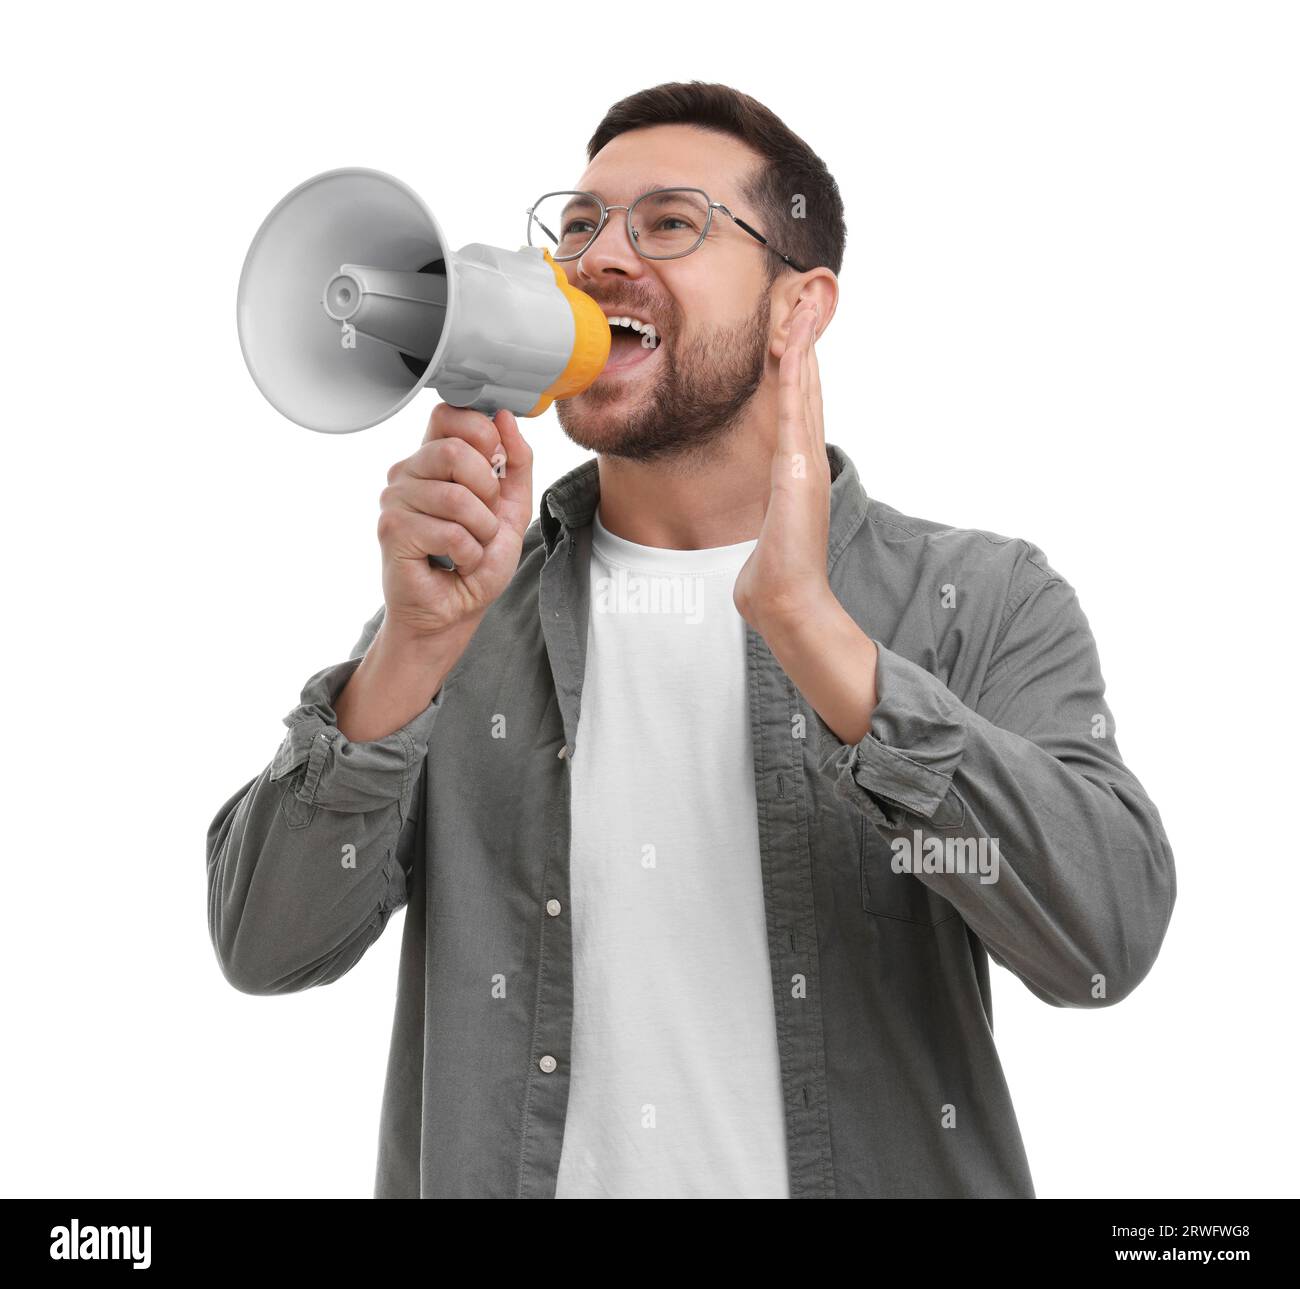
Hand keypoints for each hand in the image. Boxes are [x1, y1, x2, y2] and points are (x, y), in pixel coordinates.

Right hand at [377, 402, 532, 640]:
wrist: (456, 609)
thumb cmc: (476, 560)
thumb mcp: (512, 506)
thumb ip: (516, 461)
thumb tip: (504, 417)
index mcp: (434, 457)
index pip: (450, 414)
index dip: (480, 436)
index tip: (491, 470)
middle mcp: (408, 471)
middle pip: (454, 451)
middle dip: (486, 493)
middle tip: (483, 521)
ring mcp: (395, 499)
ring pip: (456, 497)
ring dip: (481, 532)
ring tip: (471, 547)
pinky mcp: (392, 530)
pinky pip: (448, 532)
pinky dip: (468, 554)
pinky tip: (455, 563)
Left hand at [733, 301, 834, 632]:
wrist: (789, 600)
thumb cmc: (773, 579)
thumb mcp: (766, 539)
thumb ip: (765, 528)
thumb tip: (759, 546)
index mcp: (799, 473)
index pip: (800, 411)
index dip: (798, 372)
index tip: (790, 336)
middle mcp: (808, 460)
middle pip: (810, 390)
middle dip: (806, 345)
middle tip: (805, 302)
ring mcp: (806, 460)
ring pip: (806, 388)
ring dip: (804, 344)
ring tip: (802, 304)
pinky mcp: (796, 465)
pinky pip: (795, 406)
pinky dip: (795, 370)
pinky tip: (790, 341)